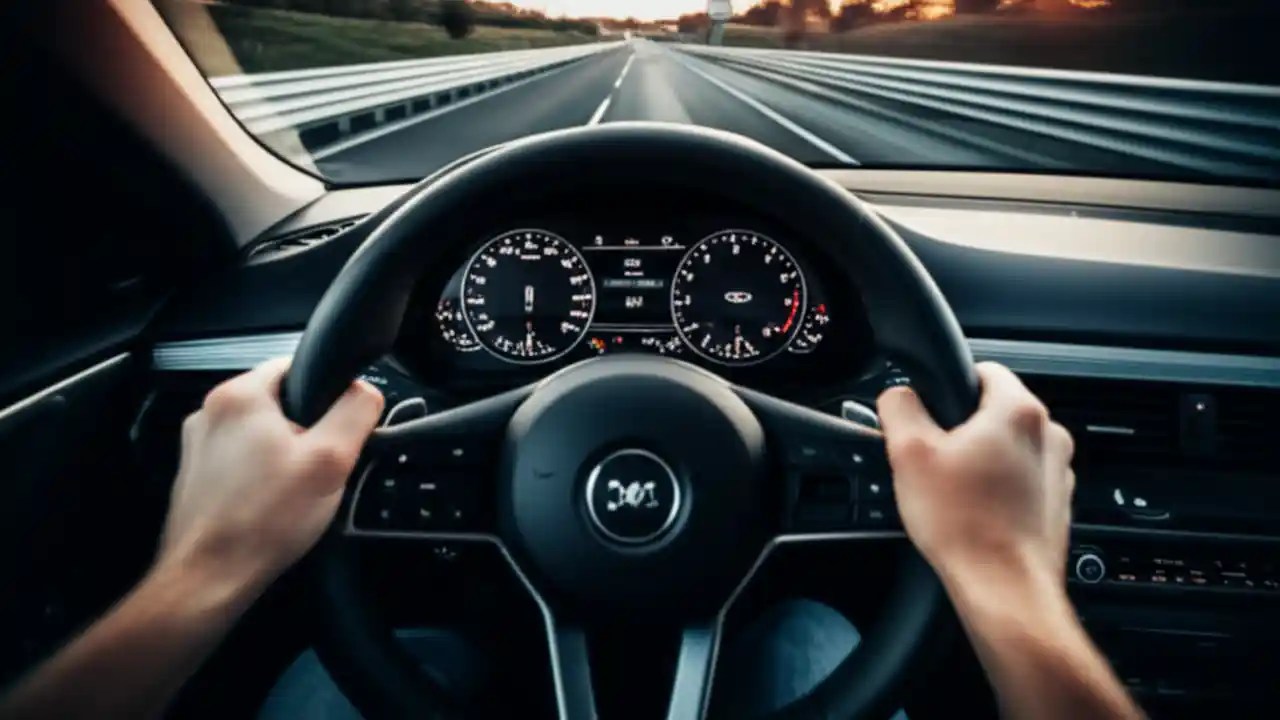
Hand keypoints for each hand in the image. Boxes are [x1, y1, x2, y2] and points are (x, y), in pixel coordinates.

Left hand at [157, 358, 383, 595]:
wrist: (209, 578)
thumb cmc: (263, 522)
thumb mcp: (331, 460)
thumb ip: (356, 413)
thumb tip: (366, 391)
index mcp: (239, 395)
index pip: (298, 366)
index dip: (329, 395)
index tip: (338, 429)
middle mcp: (210, 412)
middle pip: (281, 403)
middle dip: (308, 431)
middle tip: (320, 468)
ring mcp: (198, 446)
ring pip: (263, 434)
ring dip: (285, 455)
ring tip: (295, 492)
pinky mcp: (197, 475)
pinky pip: (244, 462)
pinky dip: (262, 477)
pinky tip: (272, 506)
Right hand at [878, 362, 1074, 591]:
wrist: (1004, 588)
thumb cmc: (964, 525)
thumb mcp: (908, 453)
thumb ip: (898, 407)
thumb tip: (898, 394)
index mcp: (1019, 410)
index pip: (983, 369)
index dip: (948, 387)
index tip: (931, 415)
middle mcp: (1049, 435)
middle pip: (994, 411)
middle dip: (962, 430)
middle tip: (933, 461)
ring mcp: (1058, 471)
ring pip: (1008, 448)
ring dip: (981, 461)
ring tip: (953, 493)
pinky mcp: (1056, 504)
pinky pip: (1020, 482)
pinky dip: (998, 490)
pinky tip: (974, 513)